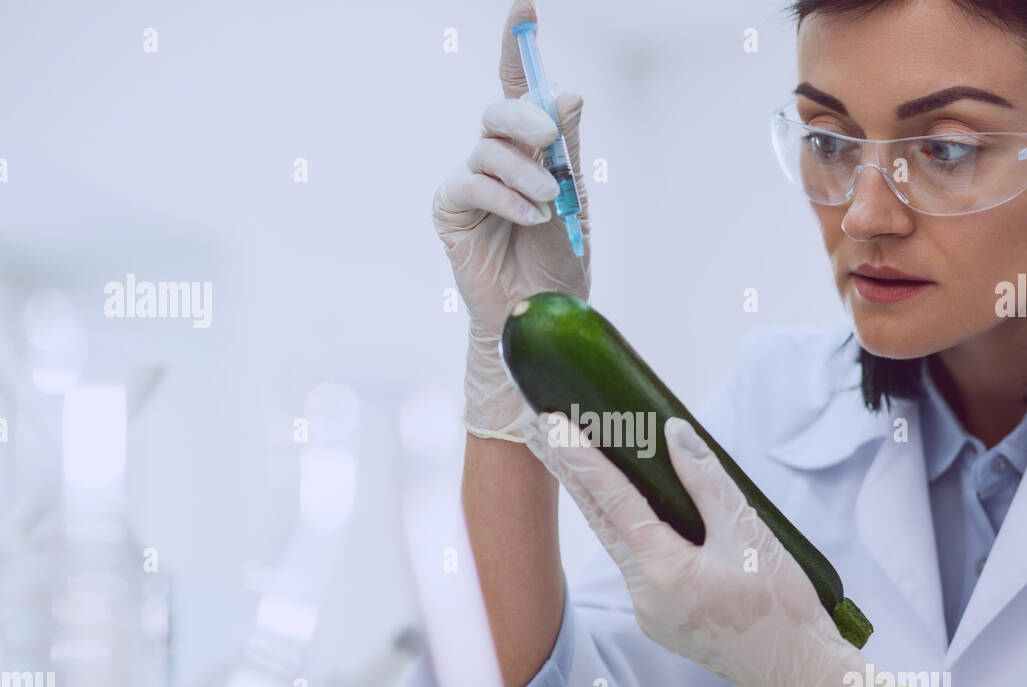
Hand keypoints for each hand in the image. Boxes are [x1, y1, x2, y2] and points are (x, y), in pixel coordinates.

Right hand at [432, 0, 589, 438]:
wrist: (540, 317)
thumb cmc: (559, 263)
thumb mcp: (576, 200)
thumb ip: (568, 150)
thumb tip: (568, 93)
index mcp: (530, 149)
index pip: (520, 87)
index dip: (516, 44)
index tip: (523, 4)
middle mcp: (496, 158)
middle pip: (500, 110)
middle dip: (526, 118)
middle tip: (549, 144)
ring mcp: (470, 181)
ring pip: (488, 148)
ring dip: (525, 174)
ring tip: (548, 206)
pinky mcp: (451, 208)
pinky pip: (472, 182)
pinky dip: (505, 196)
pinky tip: (529, 217)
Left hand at [525, 413, 919, 686]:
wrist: (798, 674)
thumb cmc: (782, 606)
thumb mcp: (749, 533)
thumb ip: (707, 480)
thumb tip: (673, 433)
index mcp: (664, 571)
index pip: (611, 500)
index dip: (579, 457)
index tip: (549, 423)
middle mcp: (644, 595)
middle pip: (598, 520)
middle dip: (567, 473)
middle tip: (533, 429)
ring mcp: (649, 613)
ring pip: (616, 544)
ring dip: (592, 502)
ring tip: (568, 460)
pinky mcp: (661, 622)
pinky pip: (636, 567)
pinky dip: (624, 533)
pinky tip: (625, 512)